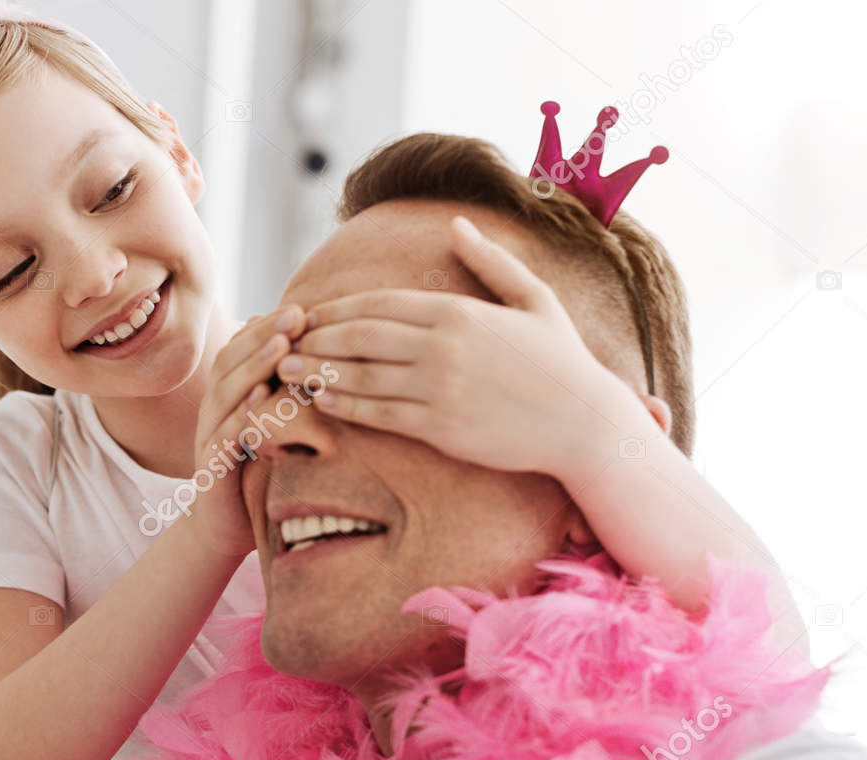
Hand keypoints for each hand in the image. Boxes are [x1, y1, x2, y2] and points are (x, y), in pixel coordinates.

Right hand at [188, 305, 306, 555]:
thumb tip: (319, 356)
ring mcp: (207, 439)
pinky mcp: (210, 471)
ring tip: (281, 346)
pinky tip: (260, 400)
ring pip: (225, 393)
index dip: (267, 326)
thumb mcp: (275, 427)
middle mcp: (213, 411)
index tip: (302, 307)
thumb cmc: (258, 474)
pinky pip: (222, 437)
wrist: (225, 530)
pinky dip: (239, 415)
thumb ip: (285, 393)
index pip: (241, 348)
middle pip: (231, 361)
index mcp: (227, 396)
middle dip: (264, 334)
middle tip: (296, 314)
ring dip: (253, 366)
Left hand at [281, 215, 655, 479]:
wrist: (585, 423)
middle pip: (360, 335)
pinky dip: (344, 405)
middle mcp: (444, 346)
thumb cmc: (561, 361)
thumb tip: (457, 225)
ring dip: (318, 371)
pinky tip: (321, 401)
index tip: (308, 312)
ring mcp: (440, 388)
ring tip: (286, 369)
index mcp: (459, 310)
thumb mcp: (534, 298)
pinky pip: (379, 414)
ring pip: (361, 375)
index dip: (337, 308)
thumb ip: (491, 262)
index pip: (379, 303)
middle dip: (316, 337)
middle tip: (281, 339)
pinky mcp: (440, 427)